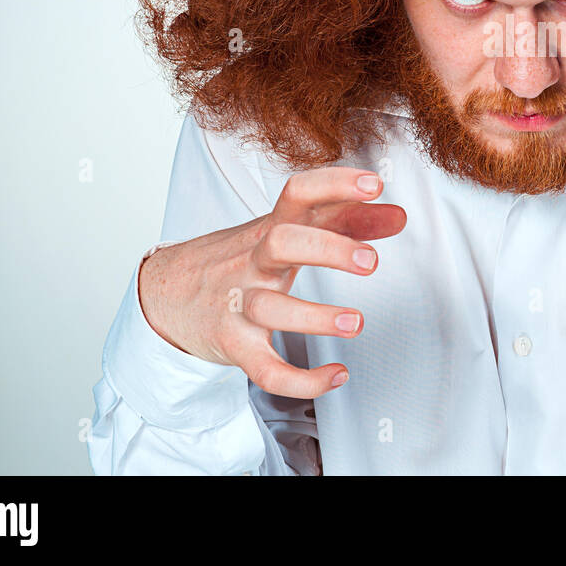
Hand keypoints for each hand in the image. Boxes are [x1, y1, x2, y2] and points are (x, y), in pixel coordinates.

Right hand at [138, 167, 405, 397]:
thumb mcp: (290, 232)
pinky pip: (264, 369)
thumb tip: (398, 214)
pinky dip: (301, 381)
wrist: (167, 292)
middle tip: (372, 262)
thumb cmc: (244, 258)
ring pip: (270, 308)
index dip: (335, 184)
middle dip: (329, 249)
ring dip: (316, 318)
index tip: (374, 184)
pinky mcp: (234, 345)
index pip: (298, 192)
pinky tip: (337, 376)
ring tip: (356, 323)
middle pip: (282, 242)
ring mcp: (240, 303)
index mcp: (272, 228)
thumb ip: (347, 220)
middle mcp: (253, 261)